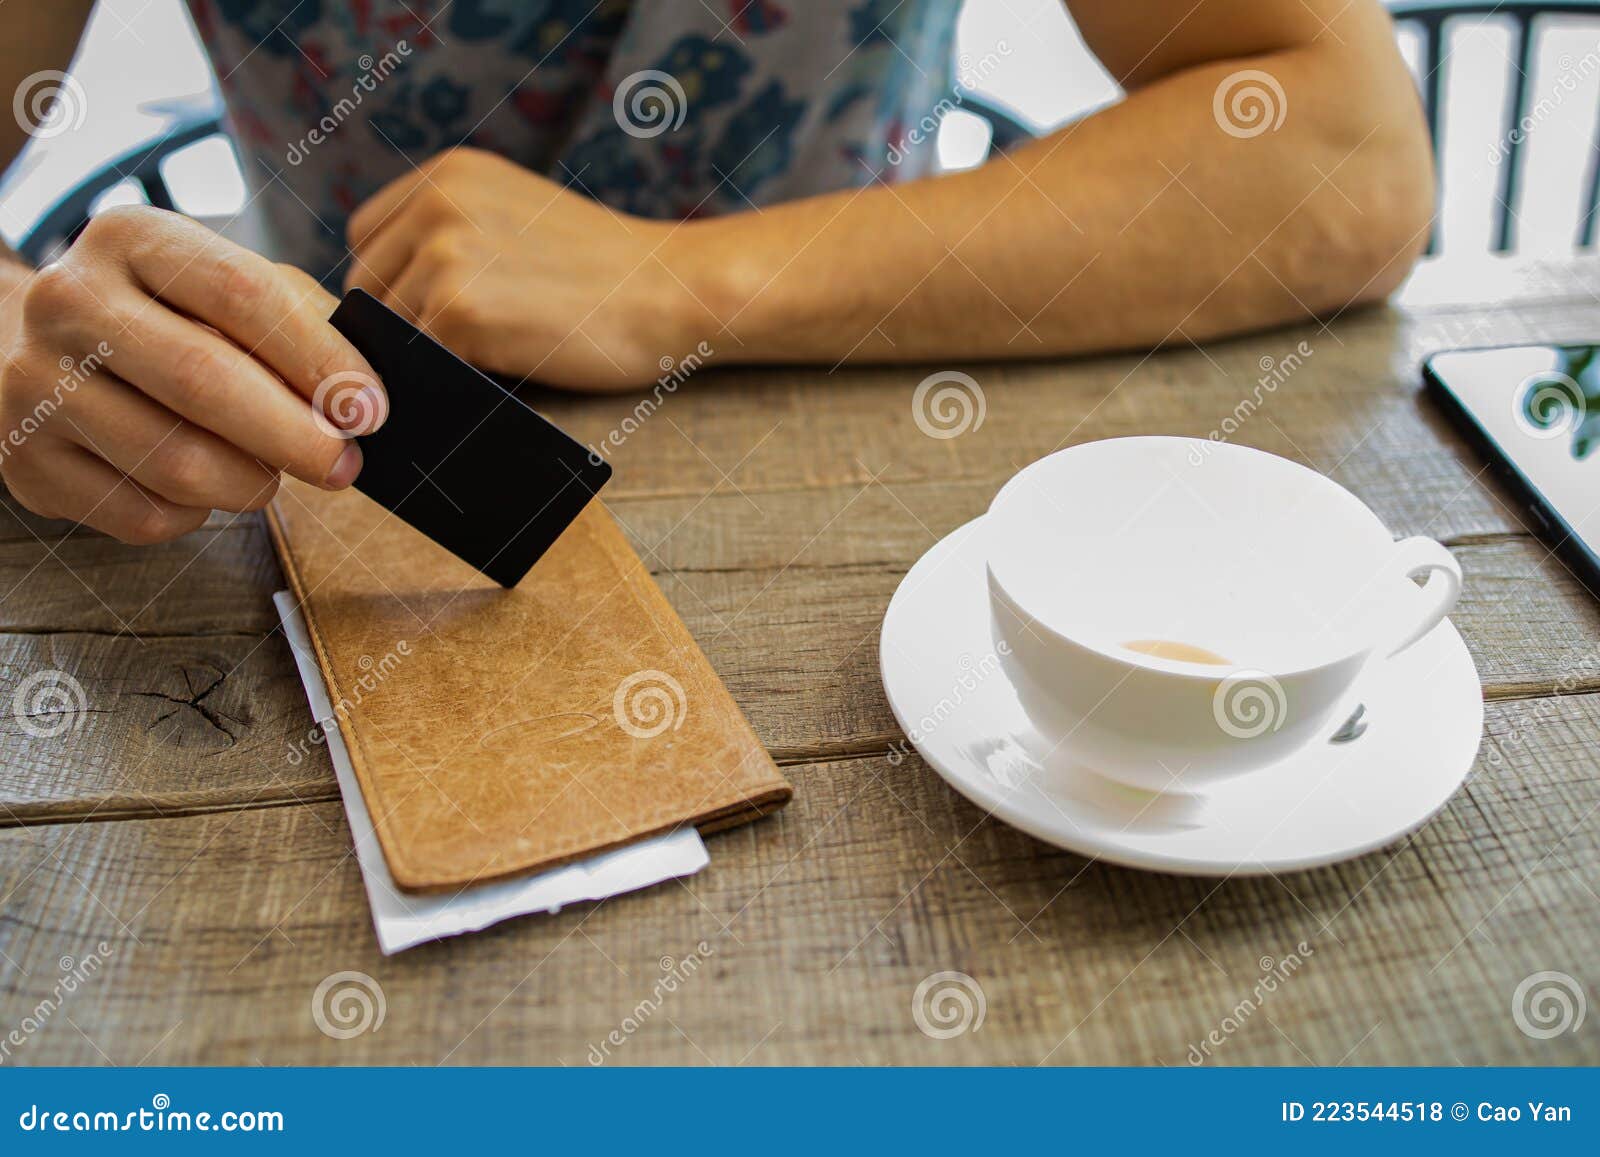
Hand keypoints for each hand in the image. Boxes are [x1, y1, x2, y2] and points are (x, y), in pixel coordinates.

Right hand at [0, 206, 386, 543]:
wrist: (38, 350)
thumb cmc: (168, 321)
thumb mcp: (226, 289)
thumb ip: (298, 323)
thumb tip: (360, 397)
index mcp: (130, 239)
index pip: (243, 294)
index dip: (320, 358)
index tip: (369, 409)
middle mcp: (69, 301)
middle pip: (205, 382)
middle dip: (296, 436)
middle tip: (343, 463)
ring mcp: (37, 383)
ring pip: (178, 463)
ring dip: (252, 482)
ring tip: (272, 472)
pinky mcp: (28, 462)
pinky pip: (146, 513)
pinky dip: (198, 513)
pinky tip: (201, 486)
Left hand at [345, 147, 710, 391]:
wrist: (672, 291)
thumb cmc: (608, 271)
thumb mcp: (519, 215)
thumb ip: (453, 232)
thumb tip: (381, 299)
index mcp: (448, 173)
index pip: (365, 238)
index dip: (390, 285)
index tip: (427, 317)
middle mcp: (436, 202)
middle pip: (366, 286)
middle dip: (401, 325)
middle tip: (459, 353)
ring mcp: (443, 256)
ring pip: (389, 331)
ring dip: (426, 357)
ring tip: (490, 362)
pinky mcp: (457, 312)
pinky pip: (418, 364)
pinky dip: (447, 380)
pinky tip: (496, 374)